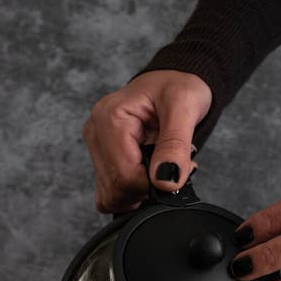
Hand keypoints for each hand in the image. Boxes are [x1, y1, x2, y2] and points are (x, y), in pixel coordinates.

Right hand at [82, 70, 211, 212]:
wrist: (172, 83)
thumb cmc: (178, 88)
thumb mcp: (185, 107)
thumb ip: (175, 145)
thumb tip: (166, 182)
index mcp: (110, 117)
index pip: (124, 177)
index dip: (154, 185)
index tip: (176, 170)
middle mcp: (95, 132)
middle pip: (115, 190)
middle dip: (147, 189)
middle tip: (170, 168)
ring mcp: (95, 147)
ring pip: (111, 197)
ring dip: (140, 192)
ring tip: (159, 167)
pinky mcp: (100, 159)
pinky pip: (110, 195)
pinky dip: (132, 194)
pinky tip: (147, 175)